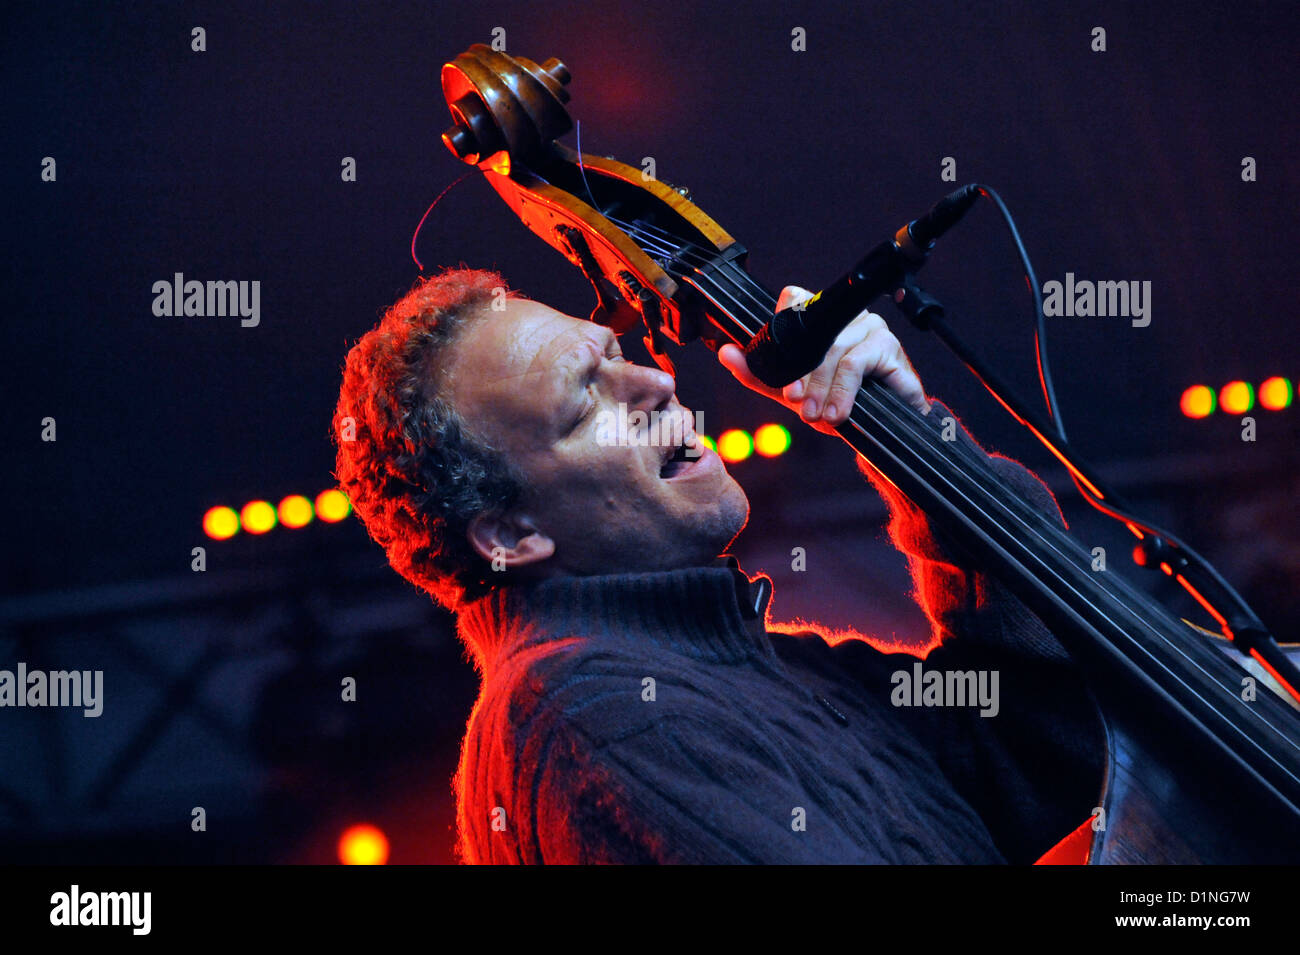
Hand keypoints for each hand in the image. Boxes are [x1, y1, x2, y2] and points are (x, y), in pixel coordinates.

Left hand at [718, 285, 931, 434]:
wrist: (878, 429)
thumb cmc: (835, 403)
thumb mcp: (790, 392)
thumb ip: (758, 374)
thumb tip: (726, 353)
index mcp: (820, 318)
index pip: (794, 299)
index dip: (781, 326)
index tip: (781, 369)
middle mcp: (844, 317)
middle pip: (813, 336)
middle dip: (802, 376)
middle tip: (799, 406)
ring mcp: (869, 327)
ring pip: (834, 353)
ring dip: (823, 389)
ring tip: (817, 416)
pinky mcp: (888, 345)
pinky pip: (857, 364)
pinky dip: (844, 392)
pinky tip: (839, 413)